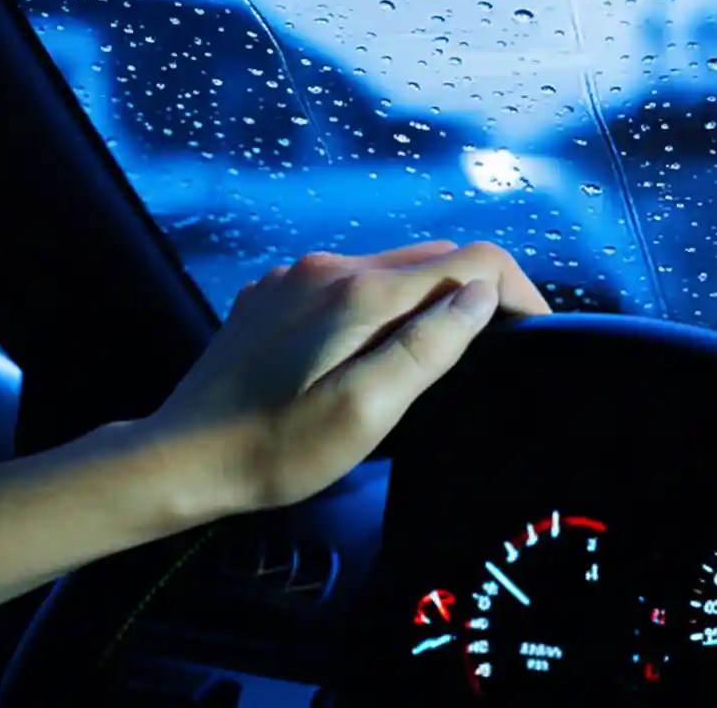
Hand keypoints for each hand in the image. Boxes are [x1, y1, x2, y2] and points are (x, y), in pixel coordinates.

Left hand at [148, 241, 550, 515]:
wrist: (181, 457)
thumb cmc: (275, 450)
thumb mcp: (365, 413)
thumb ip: (426, 348)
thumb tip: (479, 296)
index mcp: (359, 293)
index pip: (469, 261)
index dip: (515, 292)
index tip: (534, 333)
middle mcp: (326, 268)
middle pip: (430, 258)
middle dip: (474, 291)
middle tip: (496, 347)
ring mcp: (292, 278)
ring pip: (386, 270)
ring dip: (423, 299)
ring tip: (435, 354)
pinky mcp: (270, 297)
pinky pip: (343, 284)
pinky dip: (375, 306)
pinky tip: (366, 350)